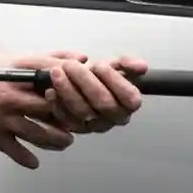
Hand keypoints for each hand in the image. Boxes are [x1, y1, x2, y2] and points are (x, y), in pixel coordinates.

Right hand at [0, 77, 73, 169]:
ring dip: (55, 141)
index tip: (80, 98)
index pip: (49, 84)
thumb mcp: (1, 71)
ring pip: (38, 133)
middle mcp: (12, 98)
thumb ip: (26, 73)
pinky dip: (27, 159)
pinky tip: (34, 163)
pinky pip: (16, 151)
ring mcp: (3, 118)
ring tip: (64, 143)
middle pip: (49, 111)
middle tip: (79, 126)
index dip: (67, 93)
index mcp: (15, 79)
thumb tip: (51, 74)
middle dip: (67, 120)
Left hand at [10, 50, 148, 134]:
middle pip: (103, 103)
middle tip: (70, 65)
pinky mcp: (77, 129)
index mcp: (130, 102)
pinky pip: (67, 120)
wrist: (81, 85)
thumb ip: (127, 64)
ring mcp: (96, 125)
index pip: (128, 96)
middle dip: (85, 81)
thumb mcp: (115, 65)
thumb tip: (141, 67)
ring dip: (67, 90)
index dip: (113, 80)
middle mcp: (116, 118)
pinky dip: (57, 104)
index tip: (100, 64)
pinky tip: (50, 90)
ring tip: (56, 72)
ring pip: (83, 111)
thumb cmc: (99, 76)